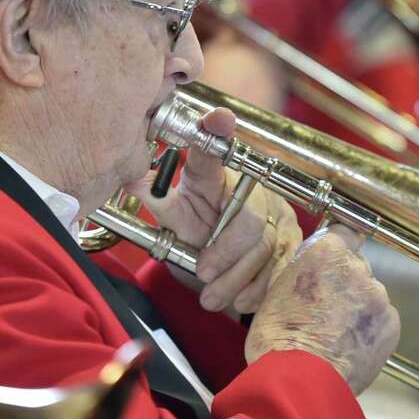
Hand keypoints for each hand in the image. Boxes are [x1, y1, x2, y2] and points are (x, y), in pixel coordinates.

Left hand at [125, 108, 300, 312]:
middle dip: (225, 250)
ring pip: (265, 247)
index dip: (218, 132)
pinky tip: (242, 300)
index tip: (218, 119)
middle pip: (249, 217)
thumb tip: (129, 178)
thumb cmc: (201, 227)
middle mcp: (251, 190)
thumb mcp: (178, 215)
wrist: (229, 256)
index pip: (215, 151)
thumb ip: (159, 200)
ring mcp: (276, 215)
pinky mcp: (290, 240)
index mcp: (216, 177)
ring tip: (211, 297)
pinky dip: (260, 286)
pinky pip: (283, 264)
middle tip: (203, 271)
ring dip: (237, 277)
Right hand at [245, 225, 398, 394]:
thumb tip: (304, 267)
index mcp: (327, 252)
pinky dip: (369, 330)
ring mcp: (378, 298)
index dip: (336, 249)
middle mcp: (358, 268)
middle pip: (356, 266)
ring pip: (369, 295)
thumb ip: (299, 270)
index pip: (343, 232)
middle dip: (344, 281)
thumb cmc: (278, 339)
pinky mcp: (391, 326)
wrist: (298, 381)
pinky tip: (348, 345)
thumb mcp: (274, 290)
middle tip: (324, 307)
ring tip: (334, 333)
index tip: (331, 261)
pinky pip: (381, 321)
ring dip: (357, 307)